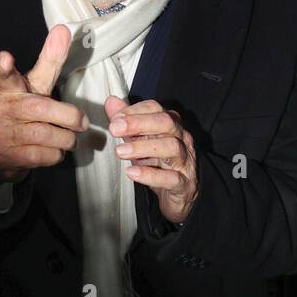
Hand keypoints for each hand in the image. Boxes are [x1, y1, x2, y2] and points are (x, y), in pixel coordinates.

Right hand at [0, 25, 86, 182]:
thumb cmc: (21, 109)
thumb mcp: (32, 84)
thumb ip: (48, 60)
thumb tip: (63, 29)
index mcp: (4, 87)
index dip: (2, 66)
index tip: (5, 58)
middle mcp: (0, 108)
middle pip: (40, 108)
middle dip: (68, 116)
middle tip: (82, 121)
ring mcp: (3, 133)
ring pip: (48, 135)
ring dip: (67, 138)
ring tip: (68, 136)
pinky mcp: (10, 156)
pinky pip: (47, 155)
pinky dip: (58, 153)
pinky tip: (53, 149)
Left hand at [106, 95, 198, 223]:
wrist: (180, 194)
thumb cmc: (159, 163)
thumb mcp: (141, 141)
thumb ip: (127, 122)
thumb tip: (111, 101)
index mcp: (170, 125)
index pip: (156, 109)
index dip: (135, 111)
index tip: (115, 118)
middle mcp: (181, 139)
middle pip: (166, 123)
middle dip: (138, 123)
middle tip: (114, 129)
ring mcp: (185, 161)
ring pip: (171, 147)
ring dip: (143, 147)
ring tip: (120, 151)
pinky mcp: (184, 183)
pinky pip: (171, 178)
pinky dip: (151, 175)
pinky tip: (131, 173)